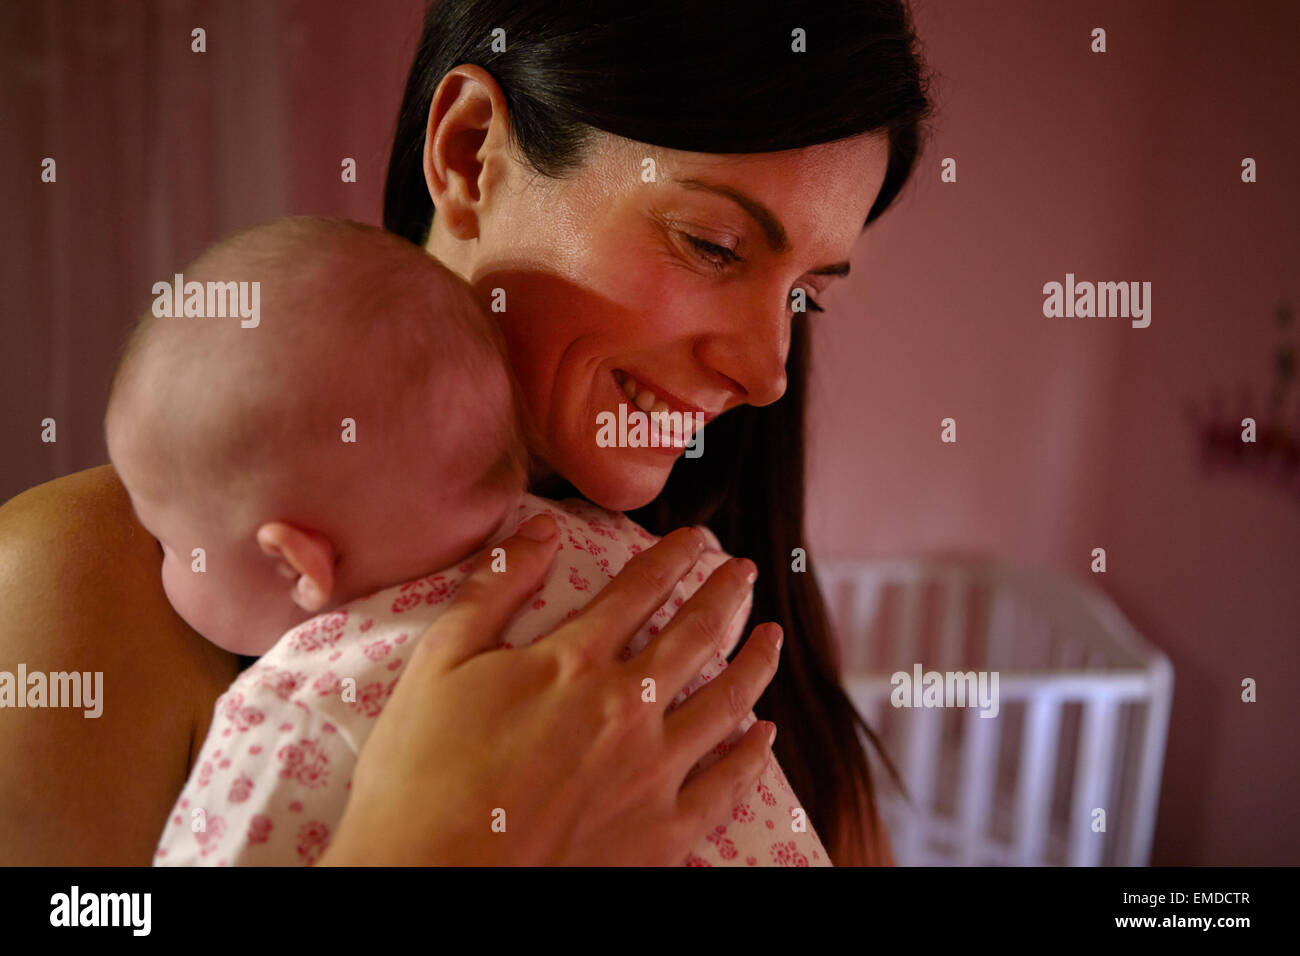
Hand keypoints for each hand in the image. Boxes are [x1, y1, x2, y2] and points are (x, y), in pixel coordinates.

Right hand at [319, 514, 781, 865]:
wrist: (433, 882)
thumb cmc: (421, 776)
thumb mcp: (440, 663)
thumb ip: (494, 589)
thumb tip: (538, 531)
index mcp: (574, 662)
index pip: (638, 591)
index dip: (671, 558)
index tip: (694, 541)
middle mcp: (627, 707)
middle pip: (696, 635)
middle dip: (725, 595)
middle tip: (743, 573)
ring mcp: (653, 771)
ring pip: (727, 702)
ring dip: (755, 663)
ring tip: (771, 638)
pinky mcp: (663, 831)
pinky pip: (727, 785)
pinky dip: (753, 755)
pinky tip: (765, 736)